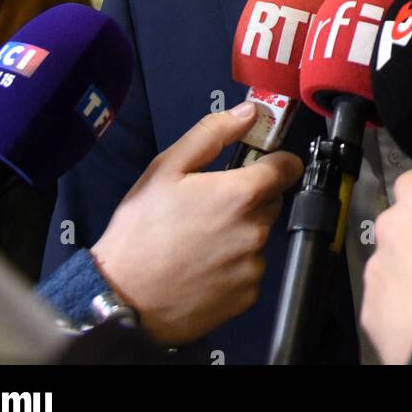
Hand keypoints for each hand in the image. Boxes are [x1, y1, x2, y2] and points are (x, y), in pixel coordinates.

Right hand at [90, 103, 301, 345]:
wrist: (123, 298)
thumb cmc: (140, 232)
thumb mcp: (167, 168)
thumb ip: (213, 134)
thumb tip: (248, 113)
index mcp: (240, 195)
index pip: (287, 167)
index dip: (274, 161)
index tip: (257, 164)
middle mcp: (255, 232)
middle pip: (272, 201)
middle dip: (249, 197)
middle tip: (210, 204)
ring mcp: (253, 267)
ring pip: (259, 236)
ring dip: (240, 232)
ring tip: (200, 238)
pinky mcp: (247, 297)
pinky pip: (250, 269)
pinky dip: (234, 264)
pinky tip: (203, 264)